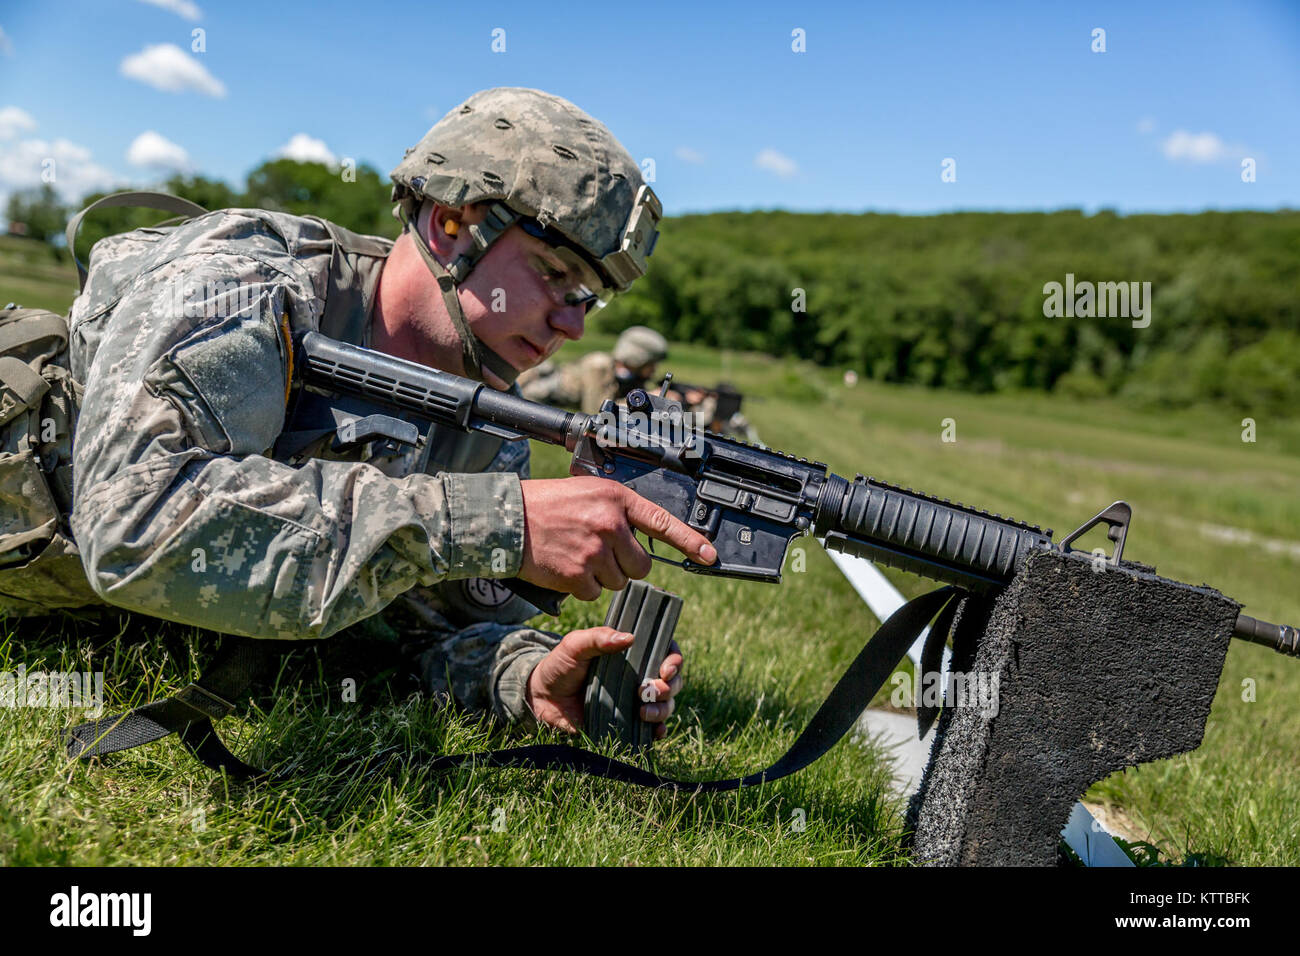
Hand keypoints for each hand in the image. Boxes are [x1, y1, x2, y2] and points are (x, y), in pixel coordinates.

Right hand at [517, 477, 716, 600]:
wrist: (506, 518)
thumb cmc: (546, 505)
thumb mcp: (589, 494)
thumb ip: (617, 512)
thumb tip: (640, 536)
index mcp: (616, 499)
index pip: (662, 522)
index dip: (690, 541)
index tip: (710, 556)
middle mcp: (610, 524)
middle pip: (641, 566)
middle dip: (625, 565)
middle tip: (599, 552)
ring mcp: (594, 551)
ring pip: (619, 582)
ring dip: (602, 577)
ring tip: (577, 555)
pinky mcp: (577, 575)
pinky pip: (595, 594)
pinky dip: (581, 587)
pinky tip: (565, 568)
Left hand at [525, 628, 684, 737]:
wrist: (543, 697)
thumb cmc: (561, 665)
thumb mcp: (575, 645)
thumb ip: (598, 637)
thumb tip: (629, 637)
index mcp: (633, 654)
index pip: (666, 651)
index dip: (674, 659)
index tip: (666, 669)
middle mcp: (640, 677)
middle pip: (673, 681)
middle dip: (669, 687)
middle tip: (649, 690)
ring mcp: (636, 702)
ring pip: (666, 705)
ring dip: (663, 709)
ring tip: (643, 712)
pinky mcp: (628, 724)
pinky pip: (653, 729)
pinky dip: (659, 730)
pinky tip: (654, 730)